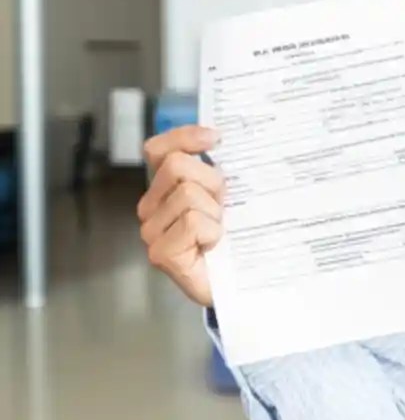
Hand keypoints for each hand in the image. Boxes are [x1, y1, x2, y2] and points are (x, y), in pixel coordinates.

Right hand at [137, 125, 224, 306]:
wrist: (237, 283)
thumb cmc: (232, 238)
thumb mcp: (227, 196)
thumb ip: (216, 171)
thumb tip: (219, 137)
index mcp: (164, 188)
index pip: (159, 149)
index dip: (184, 136)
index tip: (215, 139)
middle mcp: (151, 207)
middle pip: (177, 166)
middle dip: (211, 180)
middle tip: (223, 208)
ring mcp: (151, 231)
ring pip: (188, 194)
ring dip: (215, 212)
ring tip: (218, 233)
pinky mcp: (161, 253)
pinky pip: (193, 222)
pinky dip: (212, 232)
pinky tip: (212, 247)